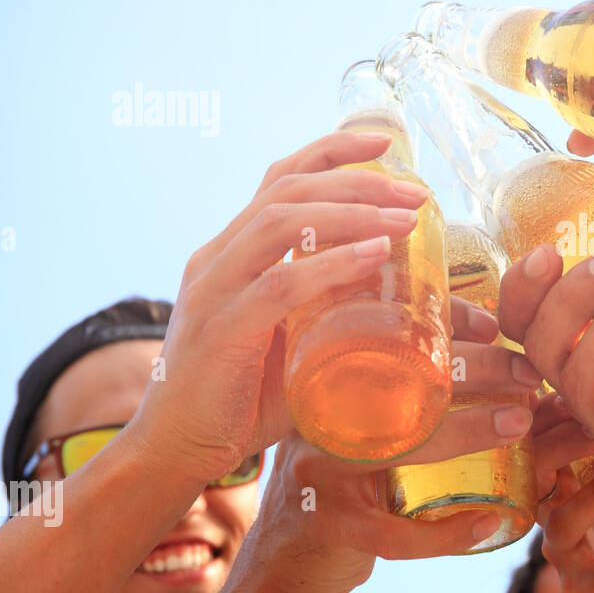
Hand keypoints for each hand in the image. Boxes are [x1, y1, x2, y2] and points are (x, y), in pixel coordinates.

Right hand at [131, 132, 438, 484]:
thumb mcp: (297, 340)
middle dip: (357, 179)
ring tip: (407, 217)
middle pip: (288, 187)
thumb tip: (415, 302)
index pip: (281, 178)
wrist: (178, 451)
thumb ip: (336, 311)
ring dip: (352, 212)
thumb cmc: (245, 400)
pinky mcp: (221, 329)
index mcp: (235, 251)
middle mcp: (220, 257)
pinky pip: (280, 284)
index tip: (386, 141)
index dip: (332, 151)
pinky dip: (333, 264)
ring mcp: (215, 288)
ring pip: (282, 221)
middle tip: (415, 191)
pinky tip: (376, 255)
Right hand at [243, 304, 544, 592]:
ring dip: (468, 431)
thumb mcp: (367, 427)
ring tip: (519, 424)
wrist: (290, 557)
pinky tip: (486, 521)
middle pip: (398, 379)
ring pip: (398, 444)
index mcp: (327, 380)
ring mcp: (318, 468)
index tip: (498, 328)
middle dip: (475, 369)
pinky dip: (445, 532)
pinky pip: (394, 532)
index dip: (446, 322)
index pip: (387, 334)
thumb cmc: (349, 480)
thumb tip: (491, 350)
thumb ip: (406, 392)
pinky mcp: (329, 524)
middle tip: (528, 375)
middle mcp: (317, 414)